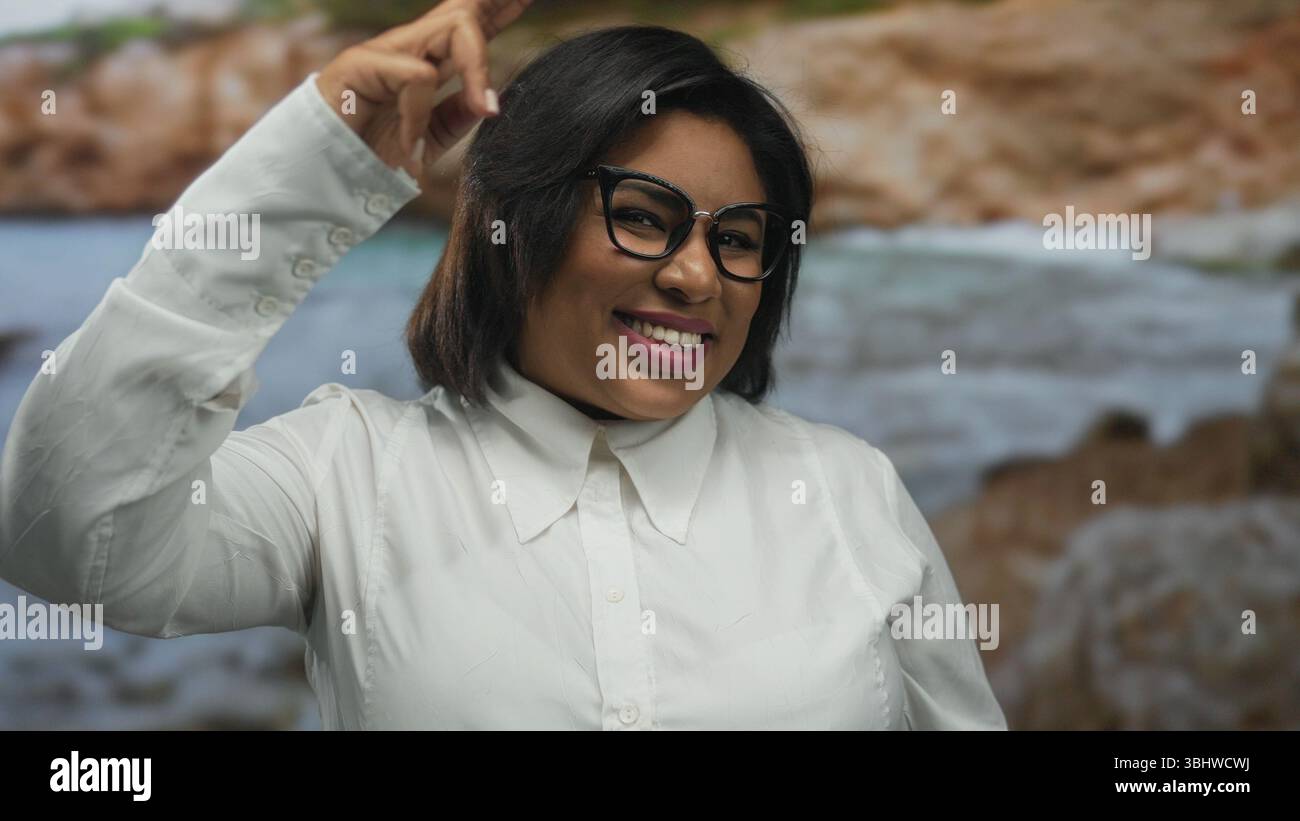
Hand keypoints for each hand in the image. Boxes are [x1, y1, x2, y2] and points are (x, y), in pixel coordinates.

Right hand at [316, 0, 532, 176]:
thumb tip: (489, 103)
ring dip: (476, 68)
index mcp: (427, 62)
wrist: (324, 174)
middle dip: (493, 1)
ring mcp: (385, 51)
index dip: (497, 9)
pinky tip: (409, 143)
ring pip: (450, 29)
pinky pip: (418, 76)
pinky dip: (420, 113)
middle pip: (462, 10)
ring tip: (484, 107)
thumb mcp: (428, 138)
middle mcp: (409, 48)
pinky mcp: (361, 63)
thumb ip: (455, 116)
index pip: (468, 25)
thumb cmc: (370, 152)